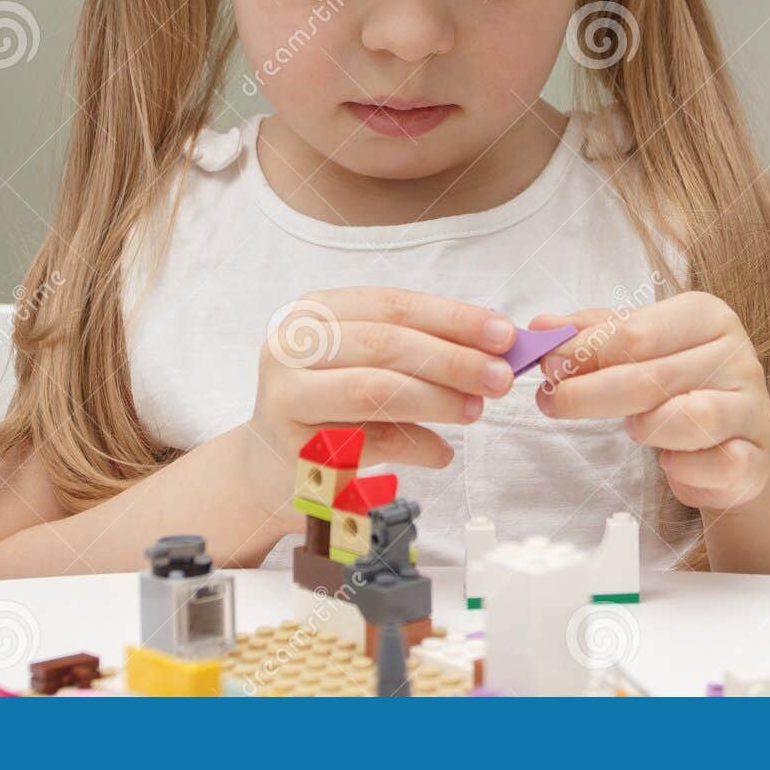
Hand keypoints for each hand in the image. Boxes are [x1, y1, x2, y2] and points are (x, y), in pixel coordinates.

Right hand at [239, 287, 515, 514]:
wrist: (267, 464)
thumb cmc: (329, 403)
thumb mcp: (363, 362)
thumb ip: (419, 349)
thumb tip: (496, 349)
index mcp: (315, 312)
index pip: (393, 305)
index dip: (452, 317)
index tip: (503, 333)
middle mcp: (292, 346)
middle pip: (385, 344)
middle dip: (452, 359)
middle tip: (500, 377)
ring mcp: (286, 397)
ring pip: (373, 390)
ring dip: (436, 400)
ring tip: (475, 410)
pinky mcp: (294, 448)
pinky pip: (368, 443)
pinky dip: (415, 447)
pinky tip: (442, 452)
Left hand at [531, 291, 769, 511]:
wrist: (735, 436)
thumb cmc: (680, 384)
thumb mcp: (639, 347)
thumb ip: (593, 334)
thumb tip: (543, 326)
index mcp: (707, 317)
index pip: (637, 332)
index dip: (585, 351)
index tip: (547, 363)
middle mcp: (737, 357)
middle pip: (652, 376)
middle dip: (590, 393)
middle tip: (552, 401)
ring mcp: (751, 408)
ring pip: (689, 418)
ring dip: (645, 428)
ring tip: (631, 429)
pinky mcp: (756, 458)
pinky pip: (718, 465)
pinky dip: (685, 470)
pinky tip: (670, 464)